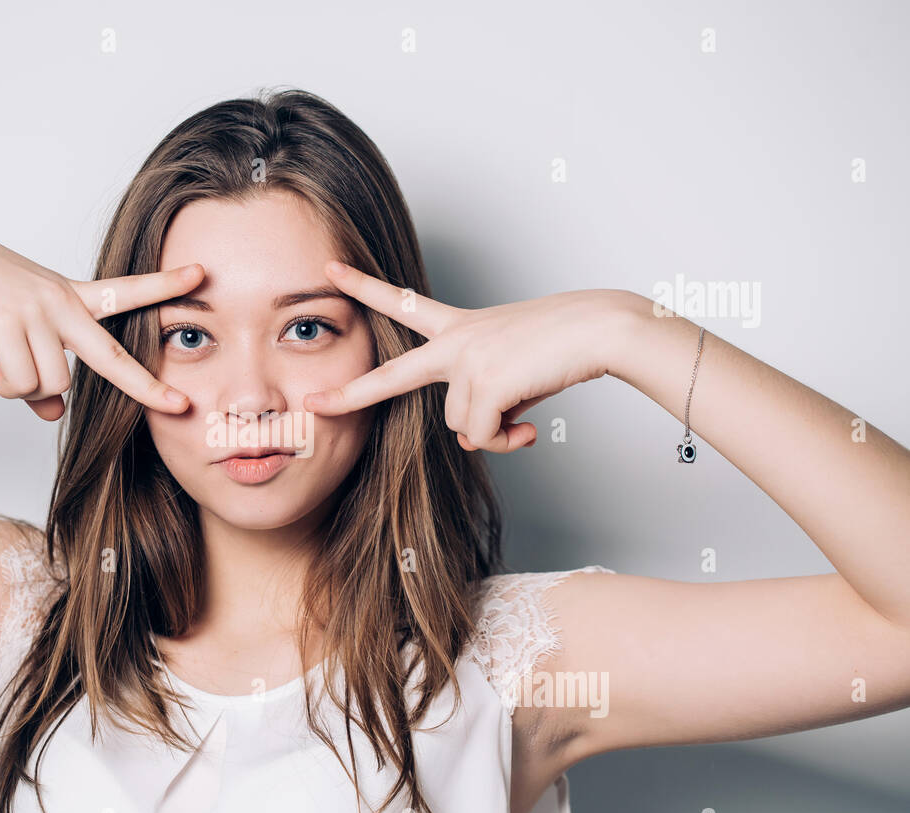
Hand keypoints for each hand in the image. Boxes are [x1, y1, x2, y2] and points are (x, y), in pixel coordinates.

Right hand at [0, 223, 201, 420]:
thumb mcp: (19, 331)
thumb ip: (43, 373)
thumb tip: (57, 414)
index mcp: (70, 297)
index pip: (125, 290)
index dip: (164, 284)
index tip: (201, 274)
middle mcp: (60, 303)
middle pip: (111, 357)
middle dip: (146, 386)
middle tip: (180, 405)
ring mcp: (36, 312)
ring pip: (52, 384)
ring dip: (27, 390)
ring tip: (3, 370)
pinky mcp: (6, 323)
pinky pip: (23, 382)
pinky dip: (7, 388)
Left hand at [303, 262, 636, 451]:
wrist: (601, 328)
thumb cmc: (564, 344)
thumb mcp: (513, 369)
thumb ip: (481, 398)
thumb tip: (472, 439)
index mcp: (462, 326)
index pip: (403, 303)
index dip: (365, 288)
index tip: (331, 270)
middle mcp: (457, 340)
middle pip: (392, 376)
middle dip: (351, 394)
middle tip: (312, 403)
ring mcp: (468, 362)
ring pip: (461, 426)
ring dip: (493, 432)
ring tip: (524, 415)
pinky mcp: (485, 384)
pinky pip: (483, 436)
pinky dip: (507, 440)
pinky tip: (531, 425)